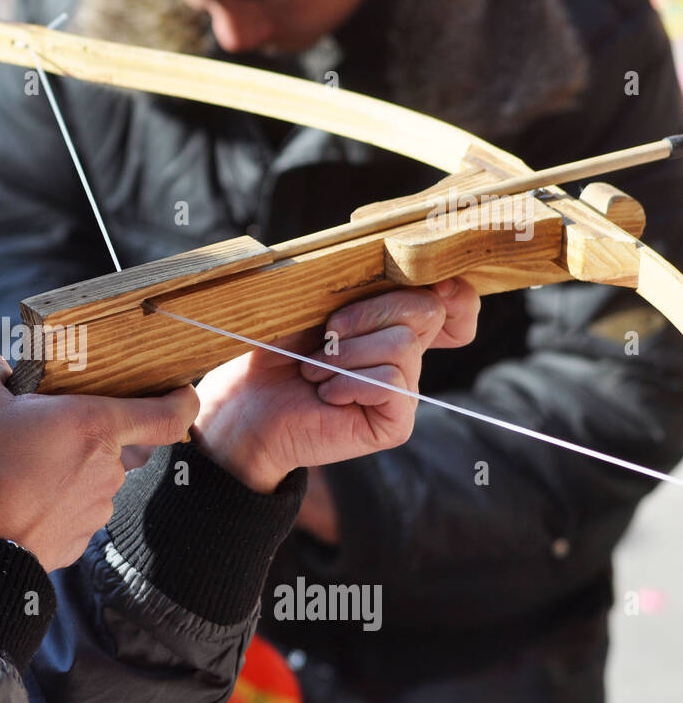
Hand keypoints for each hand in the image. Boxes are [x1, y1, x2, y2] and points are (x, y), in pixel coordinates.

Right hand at [0, 353, 199, 571]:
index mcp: (93, 425)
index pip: (167, 414)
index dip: (181, 400)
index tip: (180, 391)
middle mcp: (106, 470)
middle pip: (109, 441)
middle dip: (76, 432)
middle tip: (30, 429)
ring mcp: (93, 512)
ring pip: (87, 478)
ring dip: (60, 470)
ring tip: (10, 470)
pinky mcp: (74, 544)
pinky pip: (69, 511)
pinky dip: (48, 503)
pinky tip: (12, 500)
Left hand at [191, 278, 479, 491]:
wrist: (247, 400)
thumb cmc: (277, 347)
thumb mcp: (320, 302)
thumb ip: (371, 286)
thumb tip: (435, 280)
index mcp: (394, 320)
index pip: (455, 302)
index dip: (452, 293)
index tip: (430, 285)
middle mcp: (407, 354)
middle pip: (424, 309)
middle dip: (365, 314)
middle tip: (325, 337)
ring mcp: (404, 390)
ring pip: (402, 346)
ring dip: (345, 355)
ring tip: (315, 372)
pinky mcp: (395, 422)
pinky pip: (392, 383)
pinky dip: (351, 382)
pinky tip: (327, 394)